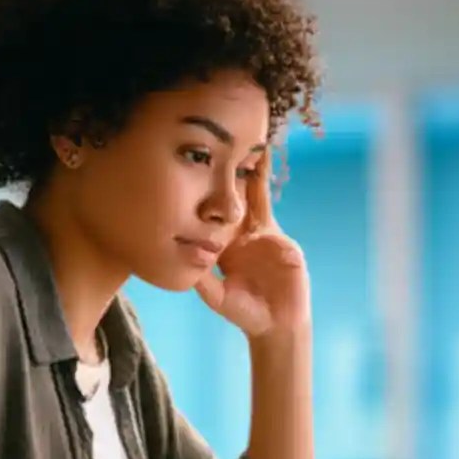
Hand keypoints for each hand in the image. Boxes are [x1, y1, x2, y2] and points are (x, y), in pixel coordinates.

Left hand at [195, 150, 309, 337]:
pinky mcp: (273, 231)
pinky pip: (264, 199)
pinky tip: (261, 156)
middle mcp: (230, 233)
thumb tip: (184, 260)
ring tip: (233, 135)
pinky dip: (262, 178)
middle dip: (217, 171)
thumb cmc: (245, 313)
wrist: (278, 322)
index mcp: (214, 246)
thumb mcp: (218, 297)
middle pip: (221, 197)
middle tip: (207, 137)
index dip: (194, 194)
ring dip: (240, 166)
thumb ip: (204, 279)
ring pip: (243, 191)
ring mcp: (252, 229)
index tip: (181, 169)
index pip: (201, 216)